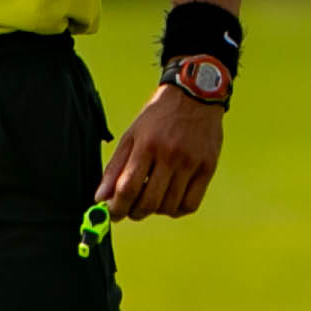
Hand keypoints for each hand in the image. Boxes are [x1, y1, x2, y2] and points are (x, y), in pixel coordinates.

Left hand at [96, 88, 223, 219]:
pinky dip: (177, 210)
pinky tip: (170, 201)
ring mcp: (191, 163)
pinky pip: (191, 204)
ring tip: (151, 200)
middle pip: (148, 202)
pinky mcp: (208, 168)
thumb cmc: (159, 117)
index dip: (117, 208)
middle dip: (134, 213)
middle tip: (130, 210)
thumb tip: (101, 198)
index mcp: (147, 145)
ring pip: (169, 206)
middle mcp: (170, 155)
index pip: (127, 188)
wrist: (195, 96)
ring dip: (155, 211)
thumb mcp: (131, 136)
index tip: (112, 214)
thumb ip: (115, 168)